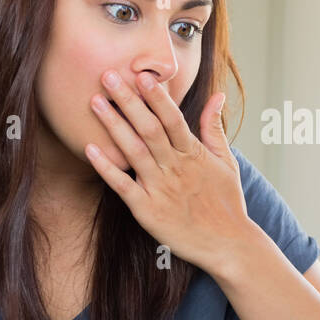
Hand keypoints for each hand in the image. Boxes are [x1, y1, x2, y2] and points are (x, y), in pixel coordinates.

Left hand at [84, 70, 250, 273]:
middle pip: (149, 129)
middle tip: (108, 76)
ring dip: (113, 126)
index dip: (157, 96)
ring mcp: (161, 189)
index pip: (173, 118)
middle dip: (128, 101)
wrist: (229, 245)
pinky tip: (90, 149)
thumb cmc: (227, 202)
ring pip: (134, 151)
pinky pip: (123, 186)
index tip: (141, 74)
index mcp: (194, 154)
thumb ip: (214, 128)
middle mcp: (176, 168)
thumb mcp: (226, 162)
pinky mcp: (148, 211)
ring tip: (95, 102)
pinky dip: (106, 168)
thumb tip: (217, 96)